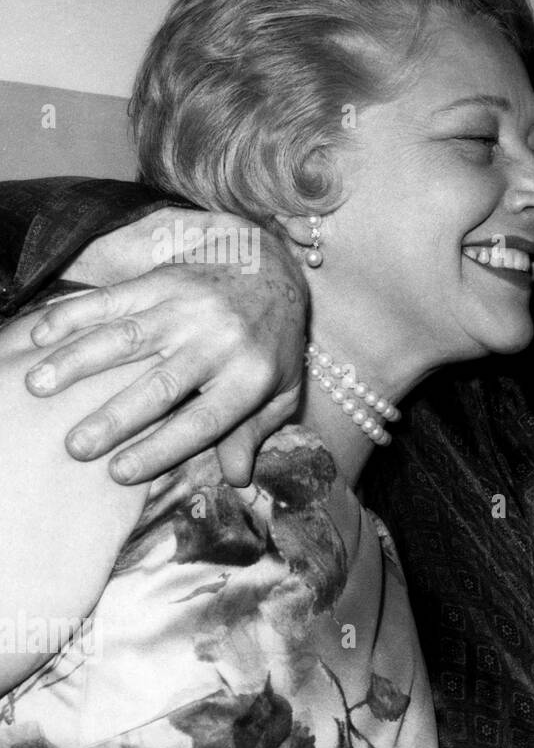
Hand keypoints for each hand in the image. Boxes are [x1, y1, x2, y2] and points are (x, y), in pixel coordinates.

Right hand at [24, 220, 306, 485]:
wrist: (274, 269)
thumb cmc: (274, 343)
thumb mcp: (280, 390)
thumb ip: (254, 432)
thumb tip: (237, 478)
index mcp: (251, 375)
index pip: (203, 422)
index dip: (161, 448)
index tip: (119, 473)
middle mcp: (220, 341)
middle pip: (160, 385)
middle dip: (115, 418)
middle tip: (75, 447)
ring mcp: (189, 307)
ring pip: (128, 338)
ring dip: (79, 362)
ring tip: (39, 388)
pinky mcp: (163, 280)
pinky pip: (114, 298)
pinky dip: (74, 314)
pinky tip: (40, 335)